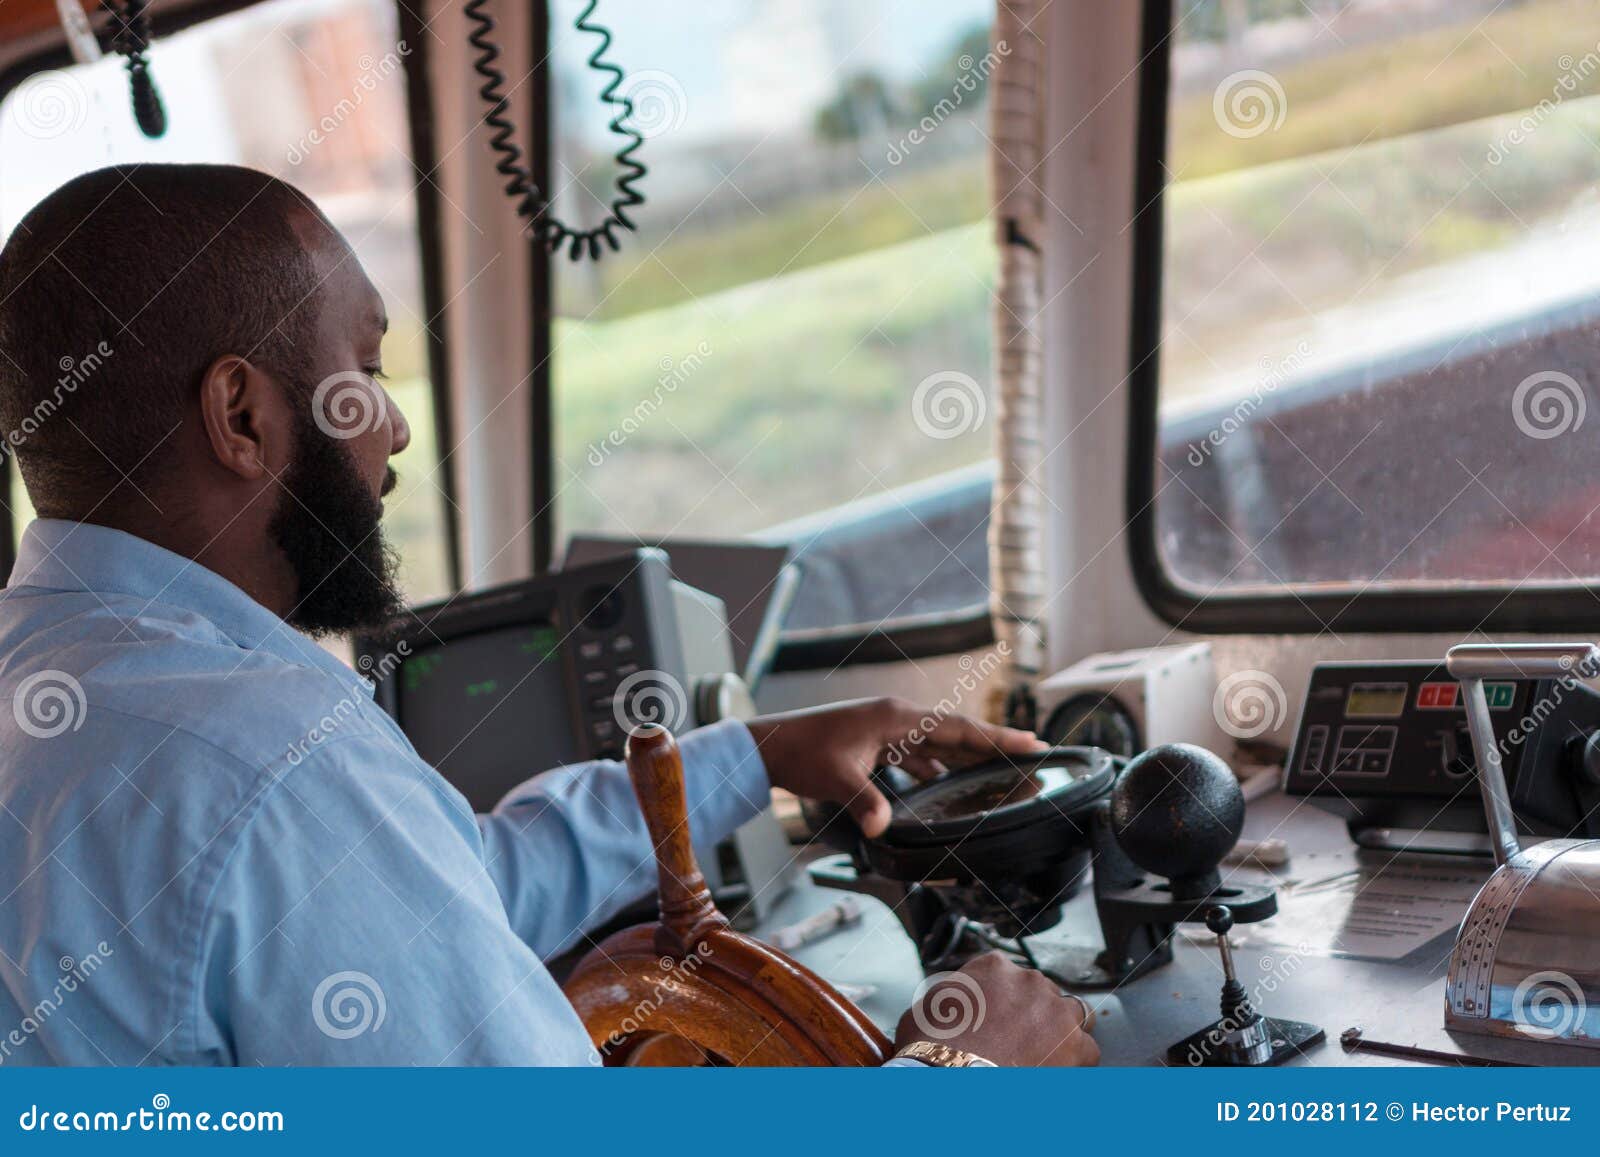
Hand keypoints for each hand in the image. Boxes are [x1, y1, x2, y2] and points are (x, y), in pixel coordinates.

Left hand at [745, 696, 1044, 836]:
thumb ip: (865, 802)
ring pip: (939, 741)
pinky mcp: (876, 742)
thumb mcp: (836, 779)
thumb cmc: (802, 753)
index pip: (957, 729)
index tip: (1031, 742)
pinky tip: (946, 778)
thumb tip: (882, 828)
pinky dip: (938, 763)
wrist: (771, 745)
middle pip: (956, 732)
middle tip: (1032, 753)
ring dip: (967, 753)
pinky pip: (919, 751)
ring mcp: (887, 729)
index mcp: (896, 719)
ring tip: (1000, 765)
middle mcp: (897, 718)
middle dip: (993, 744)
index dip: (996, 738)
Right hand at [895, 953, 1098, 1066]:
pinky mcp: (1074, 1042)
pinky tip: (1059, 1075)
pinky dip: (1077, 1062)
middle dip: (1037, 1014)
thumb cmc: (931, 1046)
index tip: (1002, 1017)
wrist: (950, 1077)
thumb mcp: (929, 1006)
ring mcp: (1055, 1009)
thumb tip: (951, 1005)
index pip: (1010, 974)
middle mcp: (1029, 980)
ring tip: (1051, 1054)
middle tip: (1024, 1041)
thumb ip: (952, 996)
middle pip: (1045, 992)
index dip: (1007, 999)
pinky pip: (1088, 1049)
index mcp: (994, 967)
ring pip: (1076, 1014)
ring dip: (1065, 1031)